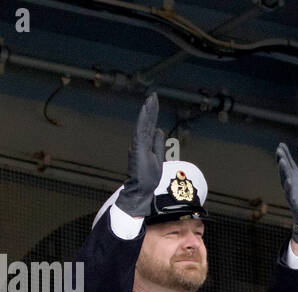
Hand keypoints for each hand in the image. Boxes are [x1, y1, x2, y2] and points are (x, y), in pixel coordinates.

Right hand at [115, 93, 164, 218]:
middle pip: (147, 122)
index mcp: (145, 144)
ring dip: (148, 111)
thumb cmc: (147, 178)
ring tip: (151, 99)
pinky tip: (146, 110)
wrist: (140, 190)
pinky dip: (143, 120)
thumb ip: (158, 144)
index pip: (150, 126)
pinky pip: (141, 131)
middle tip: (154, 95)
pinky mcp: (137, 148)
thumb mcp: (157, 158)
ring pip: (143, 124)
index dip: (153, 114)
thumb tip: (160, 131)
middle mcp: (140, 142)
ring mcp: (137, 144)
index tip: (154, 101)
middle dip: (151, 109)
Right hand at [276, 142, 297, 247]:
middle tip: (279, 150)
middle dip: (282, 160)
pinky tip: (289, 181)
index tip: (281, 144)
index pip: (289, 163)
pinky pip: (290, 195)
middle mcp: (291, 183)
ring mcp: (292, 193)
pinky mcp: (295, 203)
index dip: (285, 154)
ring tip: (282, 161)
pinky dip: (289, 188)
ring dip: (284, 171)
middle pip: (285, 170)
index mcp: (295, 176)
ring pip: (285, 181)